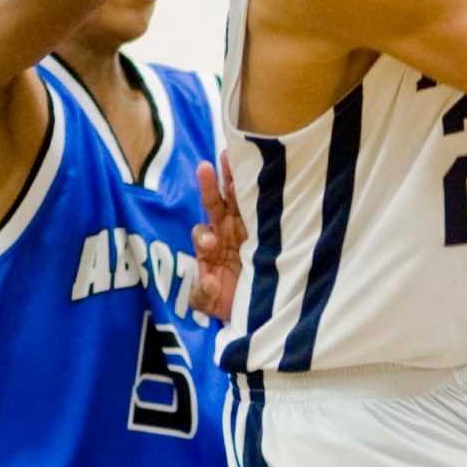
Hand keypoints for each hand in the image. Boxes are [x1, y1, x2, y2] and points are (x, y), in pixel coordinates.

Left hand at [190, 149, 247, 322]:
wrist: (258, 309)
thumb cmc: (230, 301)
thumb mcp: (210, 303)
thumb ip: (203, 295)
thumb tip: (209, 281)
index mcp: (211, 246)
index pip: (201, 232)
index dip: (203, 235)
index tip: (212, 243)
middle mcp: (226, 232)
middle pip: (216, 204)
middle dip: (211, 185)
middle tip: (206, 166)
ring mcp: (246, 228)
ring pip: (238, 198)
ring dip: (234, 178)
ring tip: (233, 157)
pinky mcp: (265, 229)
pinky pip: (260, 208)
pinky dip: (260, 195)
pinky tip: (264, 178)